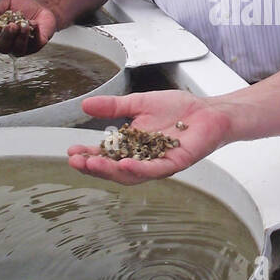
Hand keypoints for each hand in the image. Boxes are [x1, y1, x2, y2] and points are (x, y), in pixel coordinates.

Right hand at [0, 0, 56, 55]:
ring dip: (20, 38)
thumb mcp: (7, 2)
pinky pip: (33, 45)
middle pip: (1, 47)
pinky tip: (34, 24)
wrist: (41, 5)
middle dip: (6, 37)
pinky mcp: (35, 46)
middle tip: (12, 25)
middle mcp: (7, 42)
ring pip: (17, 50)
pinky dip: (34, 33)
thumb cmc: (22, 6)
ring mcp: (21, 46)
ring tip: (24, 24)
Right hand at [68, 91, 232, 185]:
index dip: (88, 155)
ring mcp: (158, 164)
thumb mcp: (139, 104)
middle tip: (75, 161)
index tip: (71, 151)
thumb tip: (85, 105)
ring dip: (110, 170)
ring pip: (130, 175)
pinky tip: (123, 165)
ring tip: (91, 164)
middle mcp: (142, 159)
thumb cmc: (178, 109)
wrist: (208, 110)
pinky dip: (138, 169)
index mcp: (132, 147)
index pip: (105, 155)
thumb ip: (114, 107)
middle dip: (93, 167)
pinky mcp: (175, 163)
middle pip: (113, 170)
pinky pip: (154, 170)